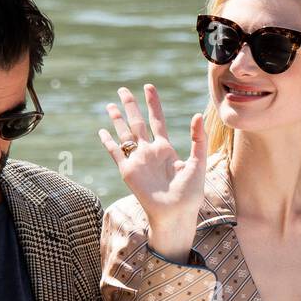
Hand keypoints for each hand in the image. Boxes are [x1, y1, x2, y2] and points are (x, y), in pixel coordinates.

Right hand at [98, 84, 205, 261]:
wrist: (176, 213)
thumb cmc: (190, 193)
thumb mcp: (198, 162)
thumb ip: (198, 139)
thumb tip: (197, 114)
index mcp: (166, 149)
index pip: (157, 120)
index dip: (153, 104)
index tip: (148, 87)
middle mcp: (149, 152)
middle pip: (137, 123)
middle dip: (130, 106)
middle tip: (122, 89)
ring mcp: (137, 161)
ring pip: (124, 135)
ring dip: (117, 120)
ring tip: (110, 105)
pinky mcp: (128, 172)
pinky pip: (115, 153)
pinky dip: (108, 142)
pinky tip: (102, 131)